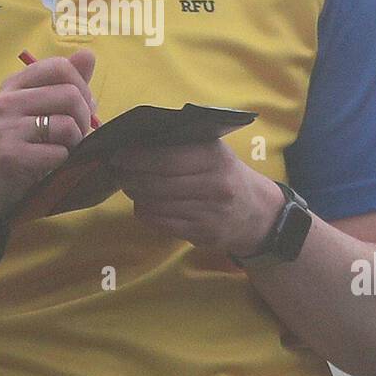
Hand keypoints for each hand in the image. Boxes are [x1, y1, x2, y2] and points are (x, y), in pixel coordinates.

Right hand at [0, 49, 96, 223]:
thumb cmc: (27, 144)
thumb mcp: (45, 108)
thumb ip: (68, 82)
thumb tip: (88, 54)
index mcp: (15, 83)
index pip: (60, 67)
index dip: (82, 86)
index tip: (82, 106)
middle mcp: (6, 100)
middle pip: (70, 95)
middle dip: (84, 118)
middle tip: (75, 134)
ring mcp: (5, 127)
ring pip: (67, 124)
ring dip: (74, 142)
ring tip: (61, 148)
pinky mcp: (10, 154)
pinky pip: (59, 152)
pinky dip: (63, 161)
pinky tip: (49, 165)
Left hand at [107, 139, 283, 253]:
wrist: (257, 212)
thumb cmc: (225, 174)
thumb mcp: (213, 151)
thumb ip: (181, 144)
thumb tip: (136, 141)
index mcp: (215, 157)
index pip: (167, 159)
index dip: (138, 158)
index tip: (118, 155)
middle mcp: (214, 185)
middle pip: (157, 184)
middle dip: (131, 177)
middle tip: (118, 172)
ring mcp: (209, 213)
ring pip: (156, 205)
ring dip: (136, 196)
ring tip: (131, 186)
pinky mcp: (202, 234)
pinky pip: (162, 223)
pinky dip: (147, 213)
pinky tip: (145, 204)